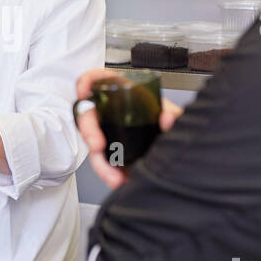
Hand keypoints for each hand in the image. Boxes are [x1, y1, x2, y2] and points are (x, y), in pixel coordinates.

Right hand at [74, 68, 184, 189]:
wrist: (177, 148)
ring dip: (101, 163)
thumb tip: (167, 119)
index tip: (83, 92)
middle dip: (89, 132)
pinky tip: (120, 180)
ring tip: (114, 177)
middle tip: (98, 146)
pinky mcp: (112, 154)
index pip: (99, 81)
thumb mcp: (174, 115)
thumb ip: (174, 115)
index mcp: (124, 95)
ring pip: (94, 145)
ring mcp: (109, 134)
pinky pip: (104, 163)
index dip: (87, 82)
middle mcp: (111, 113)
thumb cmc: (169, 122)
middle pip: (89, 116)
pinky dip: (110, 174)